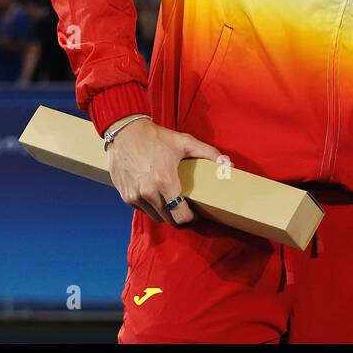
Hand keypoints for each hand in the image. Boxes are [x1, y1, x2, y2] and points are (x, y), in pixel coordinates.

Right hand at [105, 116, 222, 225]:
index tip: (196, 213)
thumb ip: (209, 153)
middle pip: (168, 219)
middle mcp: (147, 193)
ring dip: (165, 213)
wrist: (125, 133)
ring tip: (173, 203)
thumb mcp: (185, 142)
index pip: (180, 214)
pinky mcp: (125, 196)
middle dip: (179, 216)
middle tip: (187, 208)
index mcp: (164, 182)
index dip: (191, 218)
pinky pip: (141, 209)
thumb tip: (228, 163)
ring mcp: (134, 196)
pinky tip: (157, 196)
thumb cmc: (156, 137)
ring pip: (154, 216)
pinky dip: (150, 207)